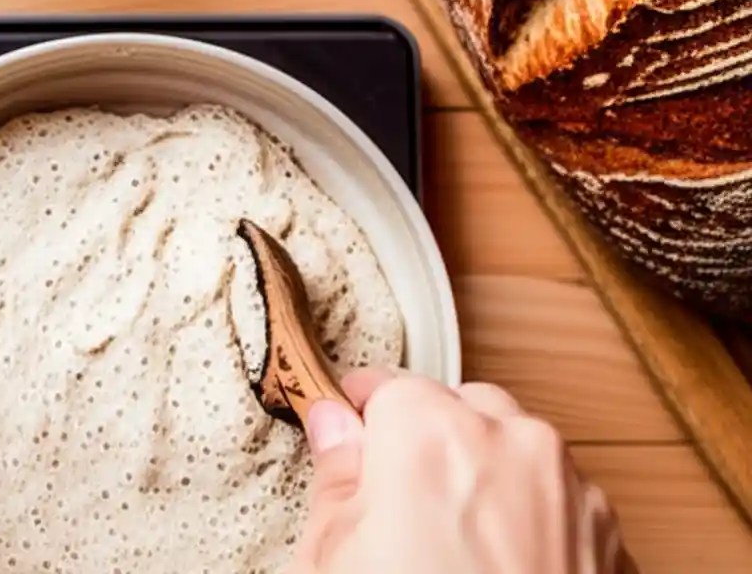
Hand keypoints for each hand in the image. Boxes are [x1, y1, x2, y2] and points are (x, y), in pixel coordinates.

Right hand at [293, 369, 634, 573]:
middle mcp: (513, 444)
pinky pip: (556, 499)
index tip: (347, 427)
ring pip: (514, 452)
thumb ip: (335, 478)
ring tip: (448, 552)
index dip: (359, 412)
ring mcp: (572, 490)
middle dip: (425, 444)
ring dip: (482, 481)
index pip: (385, 387)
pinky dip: (528, 519)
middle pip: (457, 410)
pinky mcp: (609, 537)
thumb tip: (333, 428)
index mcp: (432, 435)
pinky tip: (494, 571)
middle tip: (391, 508)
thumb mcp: (332, 560)